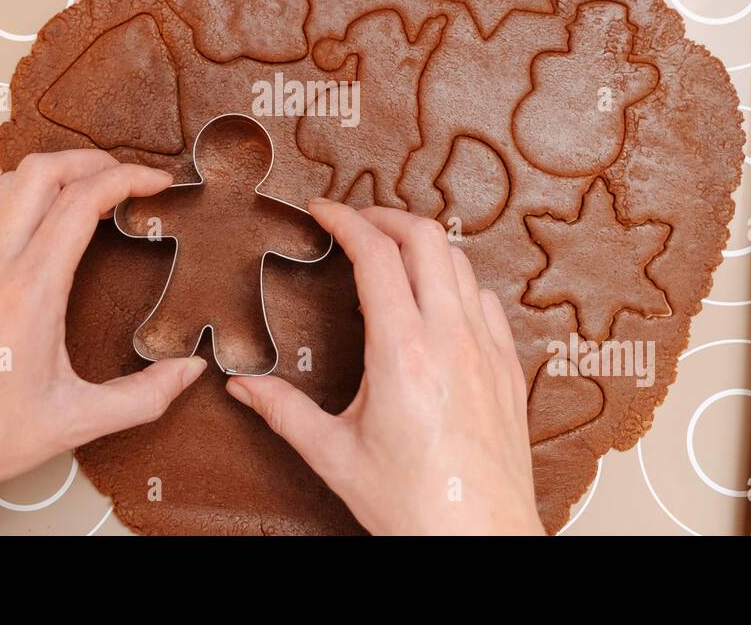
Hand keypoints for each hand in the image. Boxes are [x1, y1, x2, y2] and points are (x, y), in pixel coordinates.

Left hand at [0, 150, 204, 533]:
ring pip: (3, 185)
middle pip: (41, 172)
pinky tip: (24, 224)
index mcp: (30, 293)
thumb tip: (189, 372)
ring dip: (48, 176)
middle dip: (90, 161)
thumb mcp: (77, 421)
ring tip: (80, 193)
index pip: (82, 201)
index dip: (128, 178)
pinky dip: (7, 200)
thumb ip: (144, 396)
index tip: (157, 181)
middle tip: (124, 176)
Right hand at [226, 199, 543, 534]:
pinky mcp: (508, 369)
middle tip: (356, 222)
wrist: (480, 540)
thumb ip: (284, 412)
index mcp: (403, 352)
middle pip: (427, 239)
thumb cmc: (414, 506)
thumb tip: (243, 387)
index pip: (377, 254)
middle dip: (387, 217)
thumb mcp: (335, 456)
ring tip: (392, 255)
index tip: (322, 211)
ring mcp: (487, 350)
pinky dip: (458, 283)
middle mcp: (451, 339)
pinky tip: (438, 302)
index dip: (345, 220)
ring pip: (462, 263)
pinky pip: (487, 301)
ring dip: (424, 247)